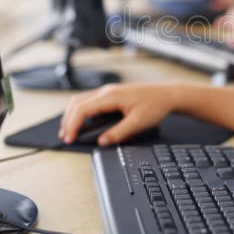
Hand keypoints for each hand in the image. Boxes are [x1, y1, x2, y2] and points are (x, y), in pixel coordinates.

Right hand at [58, 83, 176, 145]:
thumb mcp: (138, 123)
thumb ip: (118, 133)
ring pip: (82, 100)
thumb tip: (102, 142)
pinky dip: (81, 111)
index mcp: (111, 96)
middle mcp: (107, 91)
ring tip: (69, 131)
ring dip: (72, 115)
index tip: (69, 139)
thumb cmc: (155, 105)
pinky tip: (83, 122)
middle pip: (77, 103)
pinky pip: (90, 100)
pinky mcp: (112, 94)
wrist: (168, 95)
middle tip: (65, 137)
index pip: (82, 110)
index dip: (72, 125)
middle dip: (67, 120)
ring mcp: (109, 91)